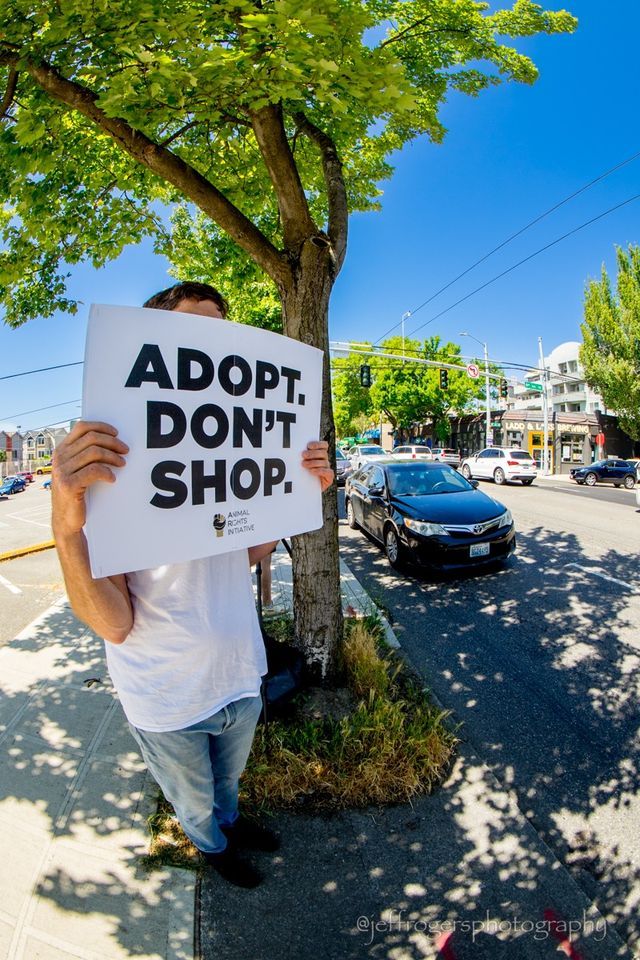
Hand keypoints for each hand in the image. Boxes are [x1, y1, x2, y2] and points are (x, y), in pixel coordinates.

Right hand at [52, 421, 128, 536]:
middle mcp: (59, 458)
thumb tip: (111, 439)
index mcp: (62, 450)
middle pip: (92, 439)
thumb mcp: (76, 469)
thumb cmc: (77, 492)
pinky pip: (94, 470)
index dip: (101, 426)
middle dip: (113, 442)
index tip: (116, 433)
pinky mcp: (68, 485)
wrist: (65, 519)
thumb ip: (85, 454)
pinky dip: (107, 472)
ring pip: (94, 452)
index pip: (81, 427)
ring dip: (113, 457)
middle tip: (125, 451)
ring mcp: (62, 471)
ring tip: (122, 463)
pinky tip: (112, 478)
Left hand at [302, 440, 333, 492]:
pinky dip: (320, 471)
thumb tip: (295, 450)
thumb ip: (301, 457)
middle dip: (313, 453)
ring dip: (314, 462)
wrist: (305, 490)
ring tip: (304, 464)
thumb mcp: (300, 465)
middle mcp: (324, 461)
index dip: (318, 444)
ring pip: (325, 462)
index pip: (324, 446)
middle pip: (323, 453)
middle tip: (303, 455)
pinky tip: (312, 471)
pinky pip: (328, 472)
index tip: (309, 445)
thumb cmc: (302, 476)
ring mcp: (327, 469)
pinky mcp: (329, 478)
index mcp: (319, 455)